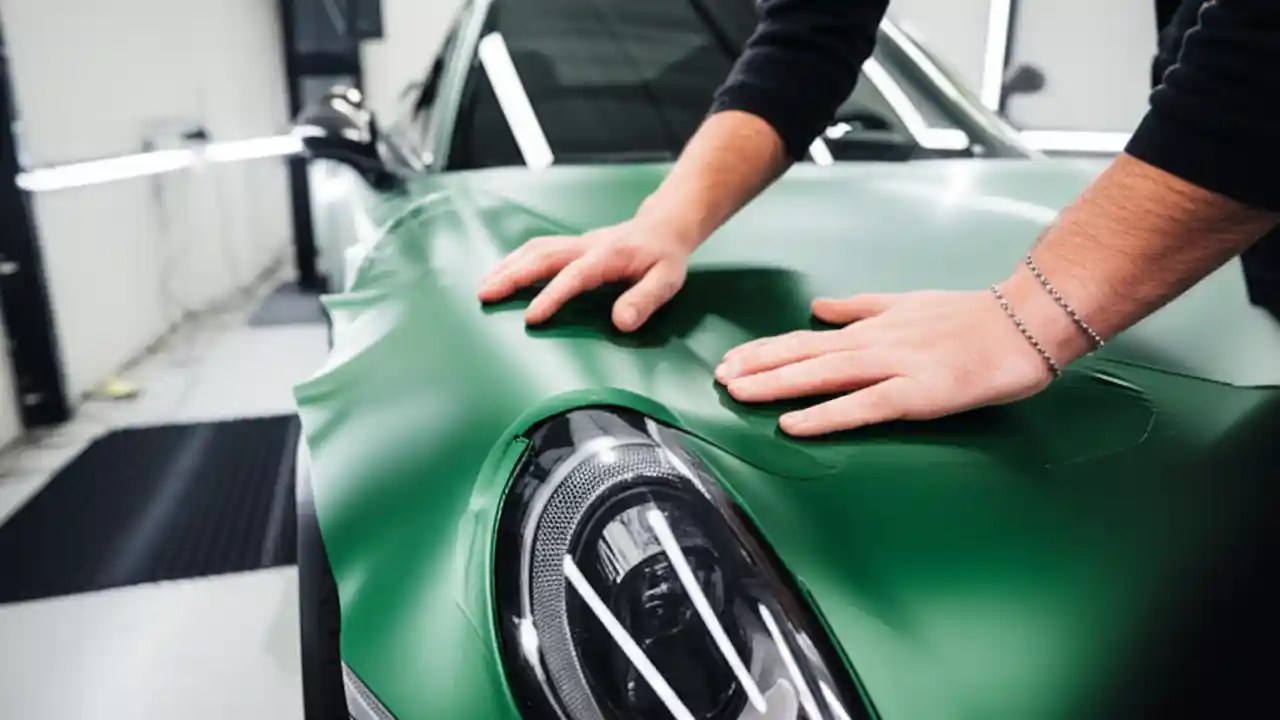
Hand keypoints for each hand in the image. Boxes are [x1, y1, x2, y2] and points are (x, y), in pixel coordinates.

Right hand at [477, 216, 698, 331]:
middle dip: (512, 275)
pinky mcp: (570, 245)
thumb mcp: (667, 280)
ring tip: (483, 288)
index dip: (552, 296)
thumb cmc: (665, 257)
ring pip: (535, 249)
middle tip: (485, 295)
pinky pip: (537, 248)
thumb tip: (621, 323)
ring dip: (507, 267)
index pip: (575, 276)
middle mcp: (586, 245)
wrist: (664, 226)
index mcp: (609, 255)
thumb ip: (644, 300)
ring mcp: (576, 242)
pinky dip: (514, 260)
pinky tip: (499, 274)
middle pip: (543, 256)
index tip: (531, 317)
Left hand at [715, 289, 1064, 436]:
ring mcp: (894, 367)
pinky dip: (825, 414)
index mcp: (871, 327)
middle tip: (717, 379)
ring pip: (823, 376)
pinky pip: (862, 406)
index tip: (730, 359)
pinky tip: (793, 424)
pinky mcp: (917, 393)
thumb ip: (860, 308)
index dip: (766, 350)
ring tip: (737, 393)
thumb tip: (818, 308)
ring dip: (777, 384)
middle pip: (804, 356)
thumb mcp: (907, 303)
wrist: (1026, 322)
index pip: (807, 340)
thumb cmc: (972, 316)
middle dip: (758, 367)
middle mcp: (874, 343)